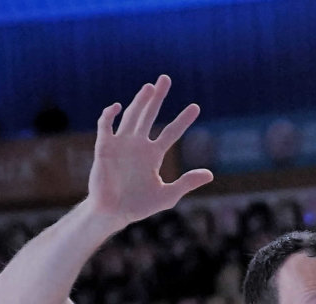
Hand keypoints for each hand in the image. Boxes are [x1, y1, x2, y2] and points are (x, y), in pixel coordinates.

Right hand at [89, 76, 212, 226]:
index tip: (196, 107)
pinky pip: (106, 127)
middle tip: (165, 78)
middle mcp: (138, 145)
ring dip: (139, 101)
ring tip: (150, 87)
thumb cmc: (139, 205)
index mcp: (153, 154)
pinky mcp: (104, 148)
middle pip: (149, 115)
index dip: (183, 120)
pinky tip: (117, 107)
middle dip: (157, 97)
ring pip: (131, 116)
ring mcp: (121, 144)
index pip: (171, 132)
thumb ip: (187, 183)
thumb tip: (210, 174)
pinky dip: (109, 116)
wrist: (113, 213)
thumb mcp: (168, 195)